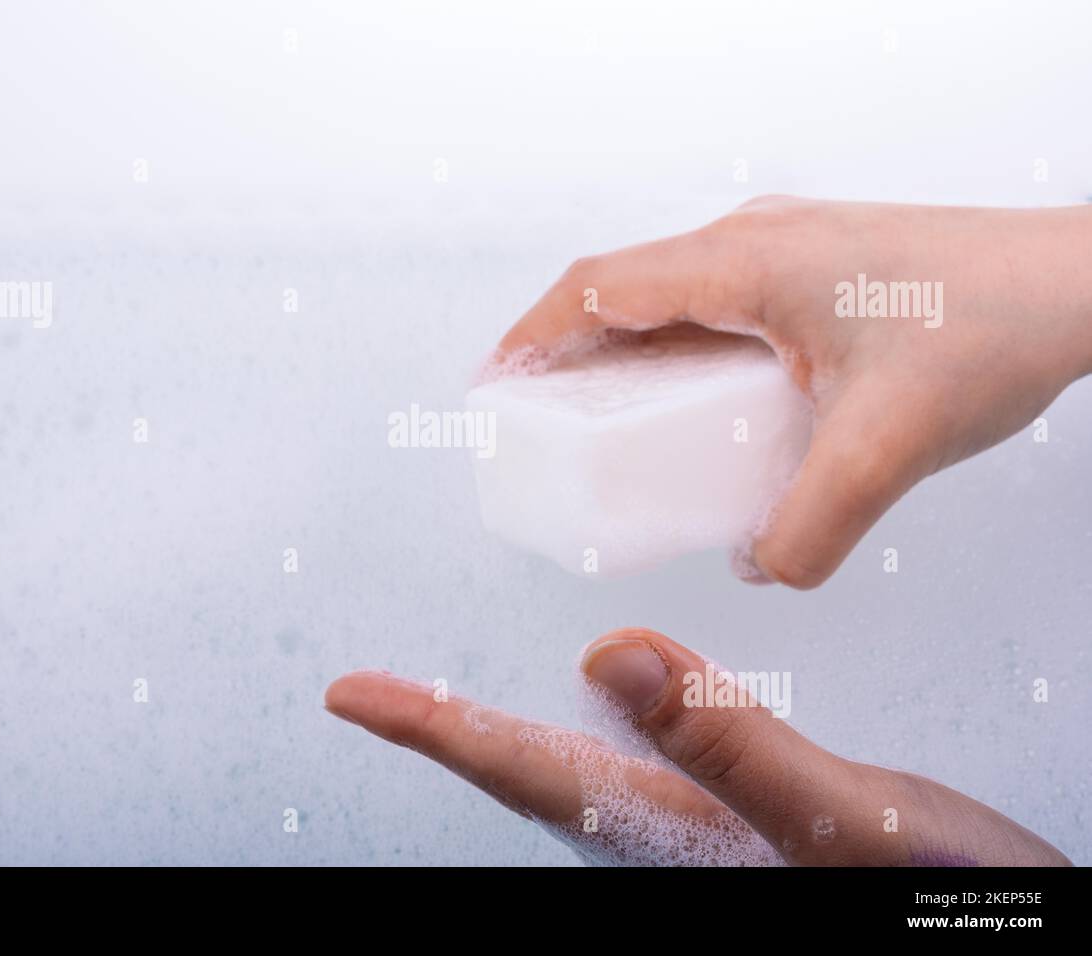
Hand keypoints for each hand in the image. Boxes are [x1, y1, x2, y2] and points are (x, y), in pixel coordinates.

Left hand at [325, 627, 1069, 865]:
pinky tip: (610, 706)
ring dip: (505, 733)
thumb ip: (731, 749)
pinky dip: (597, 726)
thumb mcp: (843, 824)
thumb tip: (612, 657)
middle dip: (448, 732)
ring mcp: (702, 829)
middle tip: (376, 695)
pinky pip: (642, 761)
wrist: (992, 917)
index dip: (434, 730)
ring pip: (578, 771)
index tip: (353, 695)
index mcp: (676, 832)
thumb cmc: (937, 895)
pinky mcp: (738, 815)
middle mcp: (672, 833)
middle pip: (531, 777)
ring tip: (447, 701)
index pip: (526, 773)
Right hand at [493, 198, 1091, 587]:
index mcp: (744, 264)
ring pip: (668, 297)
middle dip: (566, 355)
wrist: (1078, 283)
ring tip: (608, 421)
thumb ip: (808, 527)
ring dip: (624, 353)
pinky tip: (700, 407)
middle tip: (540, 421)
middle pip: (621, 291)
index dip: (531, 338)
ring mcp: (783, 251)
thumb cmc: (994, 325)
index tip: (491, 385)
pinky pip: (715, 307)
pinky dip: (679, 353)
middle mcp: (752, 244)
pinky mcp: (812, 271)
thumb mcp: (885, 448)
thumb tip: (758, 570)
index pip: (598, 289)